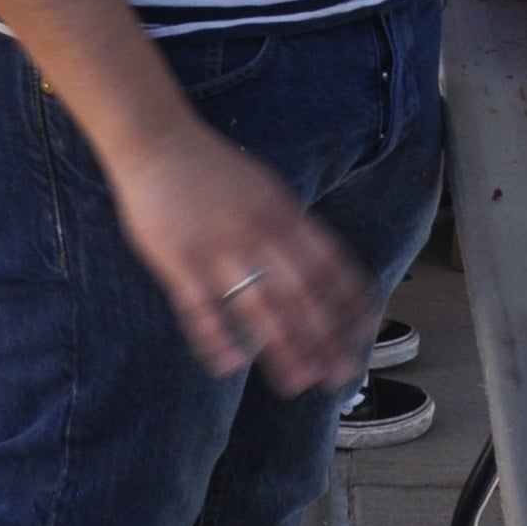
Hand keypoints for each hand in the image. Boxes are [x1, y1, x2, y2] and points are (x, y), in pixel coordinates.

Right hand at [106, 124, 379, 396]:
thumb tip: (323, 269)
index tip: (368, 332)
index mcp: (284, 213)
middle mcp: (259, 231)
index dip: (352, 300)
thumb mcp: (267, 189)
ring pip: (258, 306)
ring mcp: (218, 247)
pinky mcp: (178, 260)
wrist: (157, 140)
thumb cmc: (213, 171)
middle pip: (301, 293)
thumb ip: (292, 228)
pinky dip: (216, 338)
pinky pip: (200, 306)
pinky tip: (231, 367)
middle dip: (326, 337)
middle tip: (342, 375)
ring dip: (282, 349)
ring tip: (298, 384)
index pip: (330, 263)